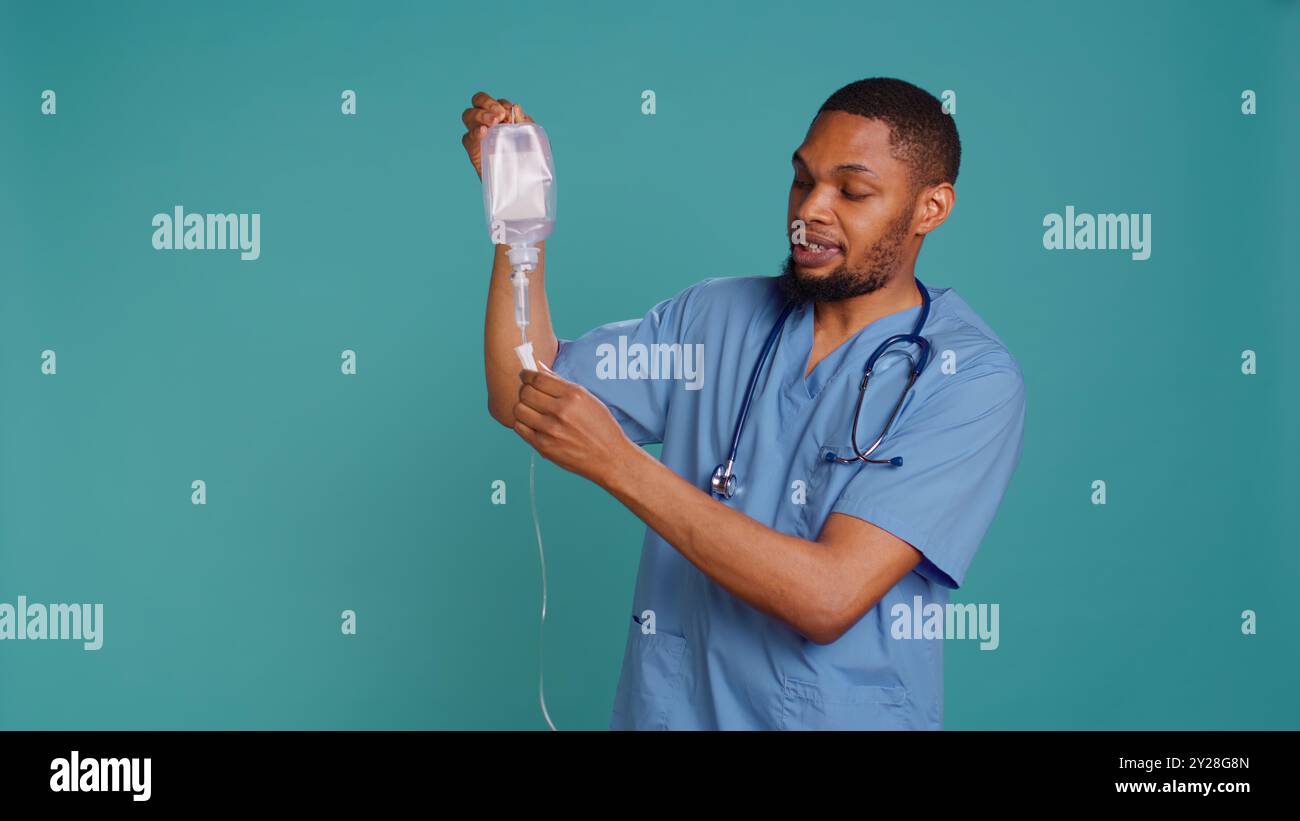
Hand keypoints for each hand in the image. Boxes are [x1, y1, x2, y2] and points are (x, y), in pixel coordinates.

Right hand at [460, 91, 535, 178]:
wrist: (526, 185)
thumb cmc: (532, 160)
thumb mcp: (535, 140)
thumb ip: (526, 123)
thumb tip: (516, 107)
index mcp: (501, 117)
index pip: (493, 101)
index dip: (498, 103)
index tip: (509, 113)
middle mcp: (488, 123)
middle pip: (477, 102)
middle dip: (487, 103)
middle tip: (500, 116)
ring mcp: (479, 136)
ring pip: (469, 115)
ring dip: (480, 115)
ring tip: (493, 122)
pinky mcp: (474, 152)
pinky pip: (467, 138)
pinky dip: (474, 132)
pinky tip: (483, 132)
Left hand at [512, 363, 634, 486]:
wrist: (609, 458)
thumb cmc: (601, 428)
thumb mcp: (588, 399)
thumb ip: (561, 383)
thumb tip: (538, 368)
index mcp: (574, 395)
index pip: (537, 379)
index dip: (527, 374)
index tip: (525, 375)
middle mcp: (561, 411)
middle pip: (525, 392)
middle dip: (524, 390)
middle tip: (529, 393)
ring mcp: (550, 430)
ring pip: (519, 409)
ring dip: (522, 407)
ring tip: (531, 410)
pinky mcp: (543, 446)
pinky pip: (519, 428)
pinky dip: (522, 423)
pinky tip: (532, 423)